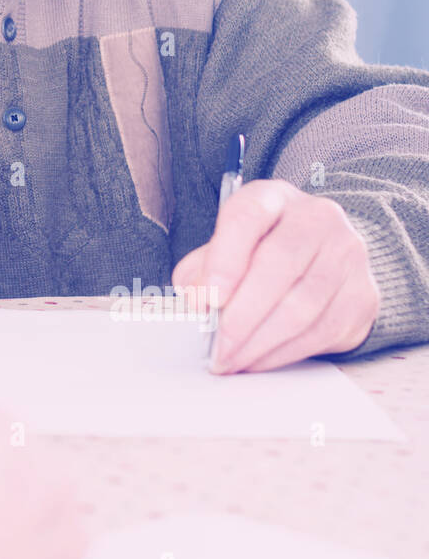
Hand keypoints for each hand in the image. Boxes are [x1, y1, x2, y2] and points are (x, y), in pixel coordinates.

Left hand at [172, 179, 378, 372]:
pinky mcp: (362, 295)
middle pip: (278, 264)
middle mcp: (317, 218)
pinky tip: (258, 361)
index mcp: (273, 198)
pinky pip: (320, 332)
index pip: (248, 216)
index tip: (208, 298)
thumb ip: (204, 267)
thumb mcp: (229, 244)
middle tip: (217, 347)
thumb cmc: (264, 250)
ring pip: (301, 306)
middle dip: (241, 315)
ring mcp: (347, 255)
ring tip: (231, 361)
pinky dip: (283, 353)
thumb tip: (197, 300)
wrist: (327, 256)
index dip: (225, 258)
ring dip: (260, 342)